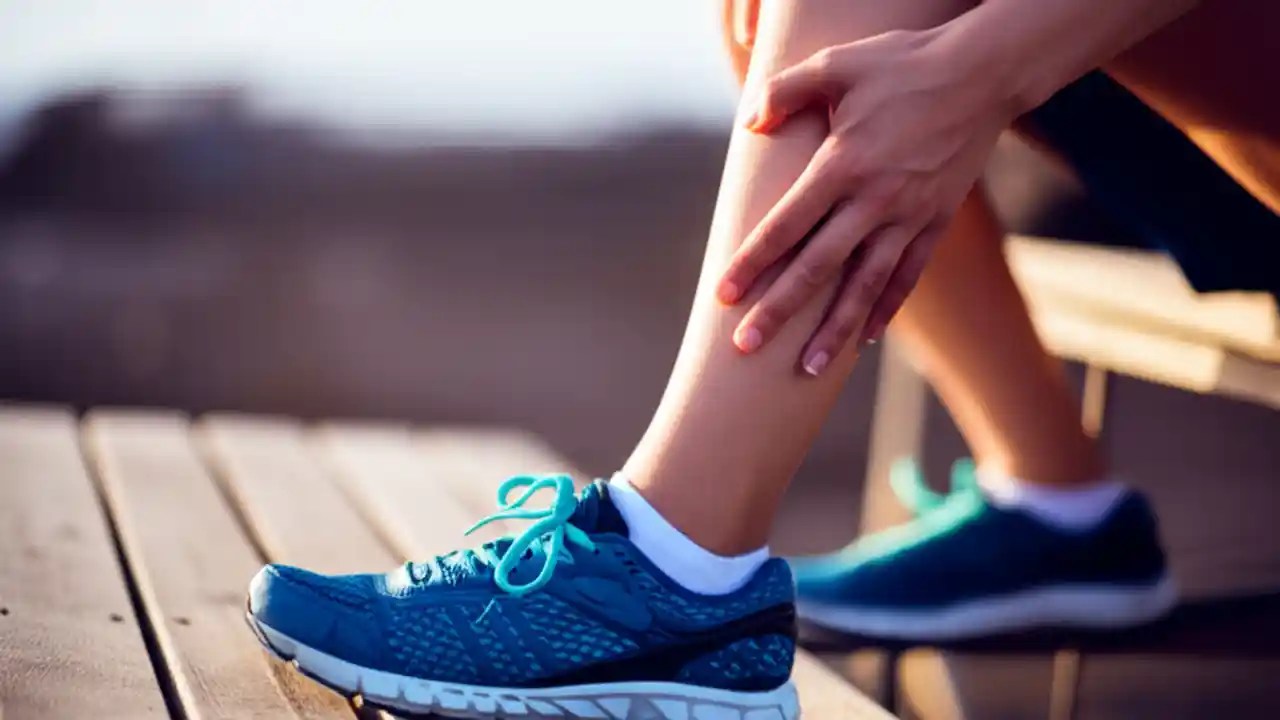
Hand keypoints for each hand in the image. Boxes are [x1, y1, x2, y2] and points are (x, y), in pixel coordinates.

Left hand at [717, 28, 1014, 373]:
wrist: (984, 72)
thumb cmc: (903, 64)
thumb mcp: (838, 64)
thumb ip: (787, 90)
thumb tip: (749, 123)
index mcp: (843, 165)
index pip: (786, 225)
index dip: (752, 262)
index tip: (724, 295)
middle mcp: (874, 200)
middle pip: (817, 268)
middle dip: (778, 311)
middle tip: (744, 347)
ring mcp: (909, 217)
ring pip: (864, 286)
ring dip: (834, 330)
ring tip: (807, 369)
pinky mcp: (936, 222)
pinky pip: (906, 276)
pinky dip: (883, 309)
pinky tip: (863, 338)